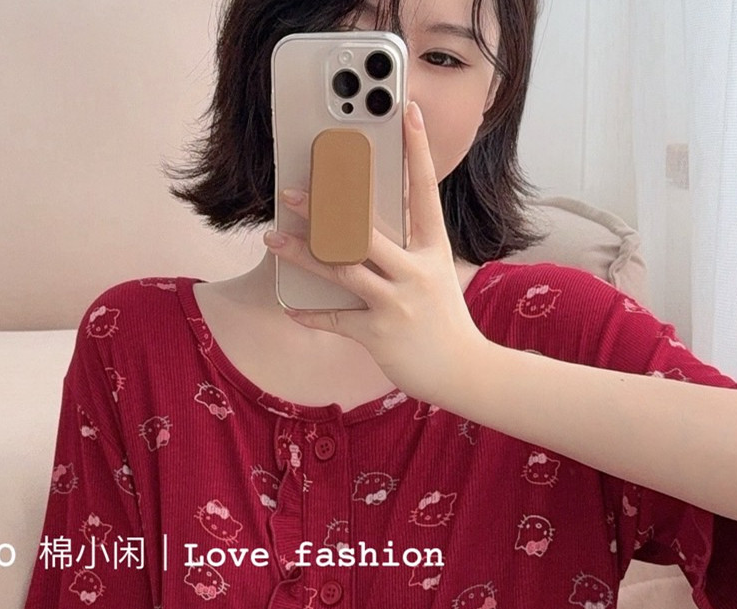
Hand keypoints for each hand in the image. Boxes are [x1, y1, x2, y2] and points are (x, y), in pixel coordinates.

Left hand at [262, 99, 485, 406]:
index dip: (418, 149)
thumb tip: (363, 220)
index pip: (426, 190)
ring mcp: (398, 302)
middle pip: (364, 228)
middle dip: (324, 207)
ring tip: (272, 239)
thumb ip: (407, 246)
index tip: (407, 110)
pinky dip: (312, 313)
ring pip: (341, 269)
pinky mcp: (380, 334)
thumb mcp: (436, 272)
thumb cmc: (443, 318)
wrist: (465, 371)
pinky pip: (336, 319)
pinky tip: (291, 305)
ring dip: (301, 254)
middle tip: (291, 192)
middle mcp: (415, 270)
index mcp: (433, 248)